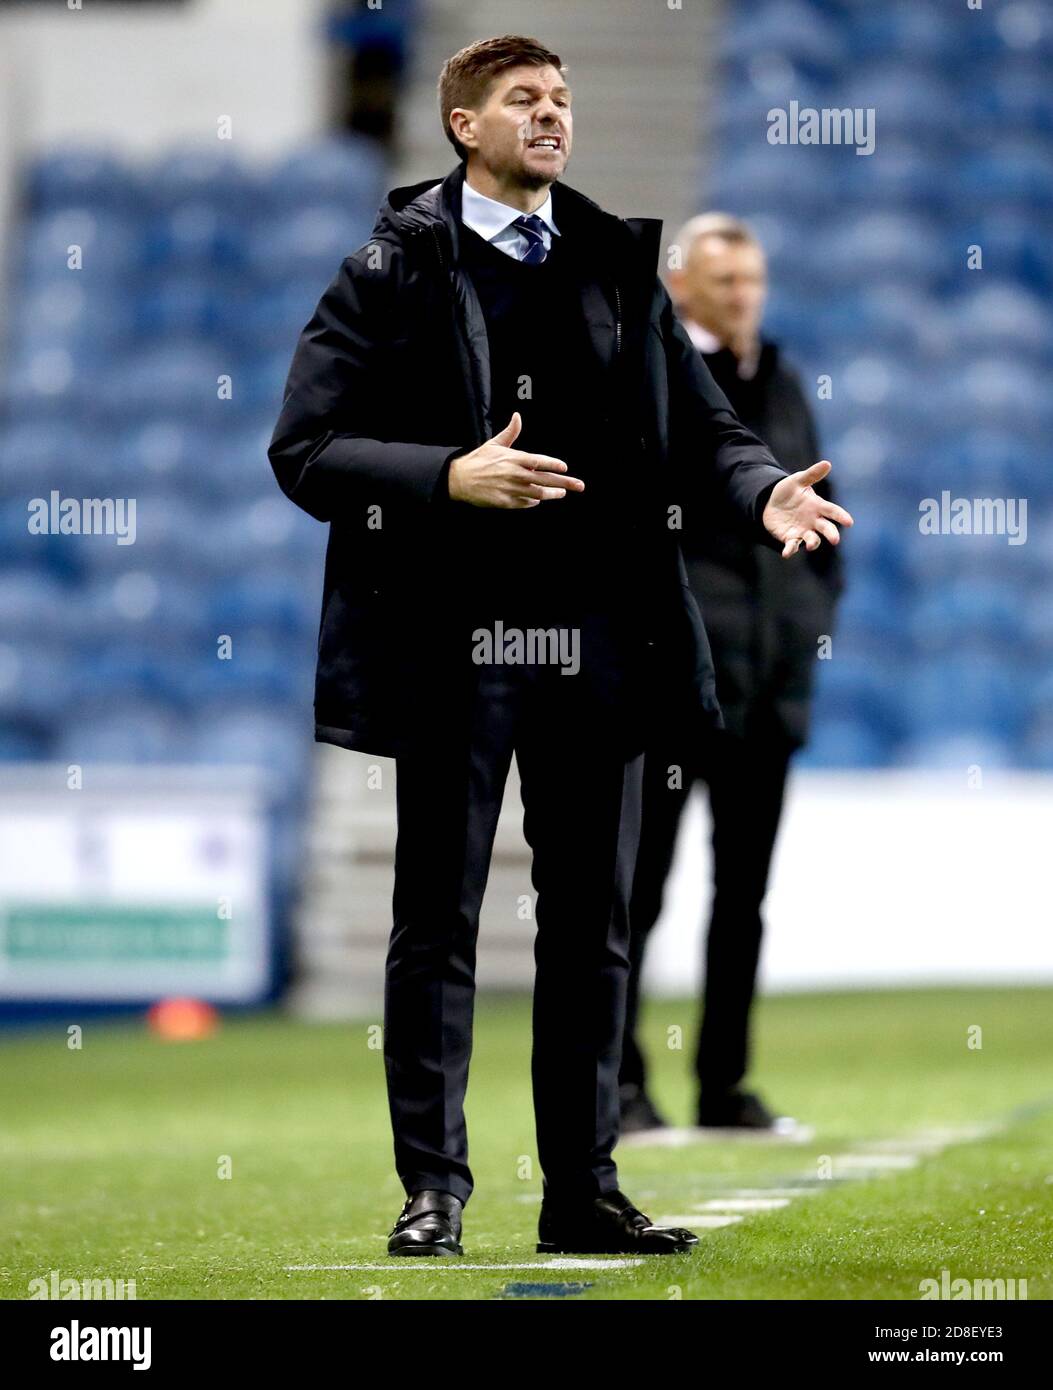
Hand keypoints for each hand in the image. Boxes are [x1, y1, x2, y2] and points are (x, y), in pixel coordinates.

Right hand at [447, 412, 584, 507]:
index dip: (553, 464)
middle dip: (565, 483)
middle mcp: (516, 474)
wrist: (459, 480)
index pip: (539, 461)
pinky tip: (538, 498)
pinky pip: (526, 503)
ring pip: (539, 494)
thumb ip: (510, 432)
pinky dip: (534, 501)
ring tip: (562, 493)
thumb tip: (517, 416)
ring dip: (552, 494)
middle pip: (545, 480)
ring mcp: (512, 490)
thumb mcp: (494, 444)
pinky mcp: (507, 502)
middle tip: (579, 485)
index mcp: (514, 458)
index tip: (565, 467)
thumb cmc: (478, 460)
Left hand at [761, 460, 853, 556]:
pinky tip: (787, 553)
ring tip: (810, 545)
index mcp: (818, 506)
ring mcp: (803, 531)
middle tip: (835, 540)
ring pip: (812, 540)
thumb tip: (827, 463)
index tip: (849, 522)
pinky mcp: (790, 538)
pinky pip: (792, 546)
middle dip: (831, 534)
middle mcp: (813, 521)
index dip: (841, 516)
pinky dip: (790, 550)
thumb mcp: (798, 480)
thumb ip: (812, 475)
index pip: (832, 511)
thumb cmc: (789, 491)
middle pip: (826, 528)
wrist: (771, 503)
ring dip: (812, 543)